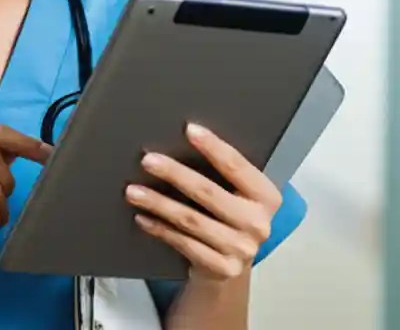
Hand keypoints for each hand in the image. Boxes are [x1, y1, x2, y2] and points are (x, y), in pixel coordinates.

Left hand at [125, 123, 280, 281]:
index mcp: (266, 197)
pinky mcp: (221, 269)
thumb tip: (184, 138)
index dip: (213, 147)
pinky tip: (142, 217)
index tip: (189, 129)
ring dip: (159, 203)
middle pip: (209, 192)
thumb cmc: (227, 219)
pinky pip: (183, 244)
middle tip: (148, 160)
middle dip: (175, 174)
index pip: (237, 166)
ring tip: (133, 191)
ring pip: (191, 220)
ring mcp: (241, 249)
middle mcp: (258, 224)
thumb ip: (223, 175)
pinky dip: (160, 229)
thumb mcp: (236, 196)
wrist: (228, 268)